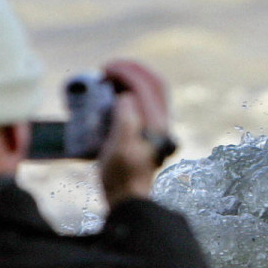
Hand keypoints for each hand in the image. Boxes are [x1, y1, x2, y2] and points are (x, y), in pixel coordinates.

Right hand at [97, 58, 171, 205]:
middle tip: (108, 69)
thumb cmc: (121, 175)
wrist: (129, 198)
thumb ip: (125, 119)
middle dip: (132, 69)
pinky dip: (133, 90)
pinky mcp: (151, 132)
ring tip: (111, 78)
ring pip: (153, 91)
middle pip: (154, 83)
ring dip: (134, 78)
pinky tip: (117, 93)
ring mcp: (158, 126)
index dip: (127, 71)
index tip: (106, 69)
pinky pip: (147, 101)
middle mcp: (161, 122)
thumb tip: (125, 97)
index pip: (146, 85)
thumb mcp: (119, 147)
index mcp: (155, 123)